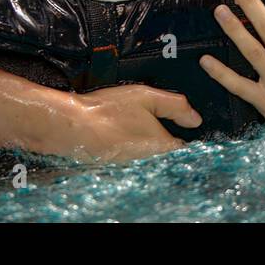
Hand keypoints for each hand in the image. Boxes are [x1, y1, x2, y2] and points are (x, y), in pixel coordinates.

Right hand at [51, 84, 201, 162]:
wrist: (70, 126)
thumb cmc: (108, 110)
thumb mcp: (147, 97)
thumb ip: (176, 106)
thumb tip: (195, 119)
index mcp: (161, 147)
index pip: (186, 148)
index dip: (185, 134)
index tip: (181, 123)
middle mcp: (148, 162)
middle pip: (166, 152)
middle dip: (165, 138)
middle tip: (153, 120)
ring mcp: (131, 167)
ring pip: (148, 155)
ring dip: (146, 142)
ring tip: (132, 124)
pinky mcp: (115, 167)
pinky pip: (131, 158)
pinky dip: (129, 146)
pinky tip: (120, 132)